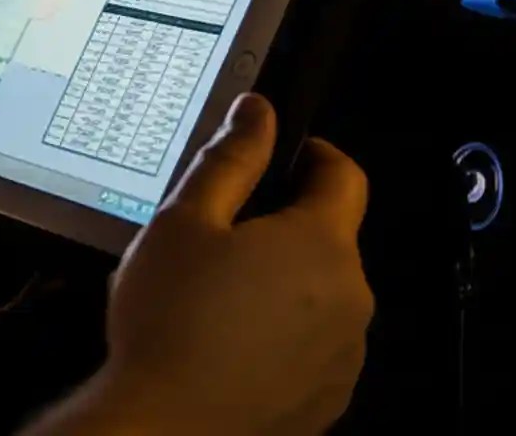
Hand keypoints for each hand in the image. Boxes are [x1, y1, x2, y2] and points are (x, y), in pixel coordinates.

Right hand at [92, 95, 371, 434]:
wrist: (164, 429)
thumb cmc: (169, 319)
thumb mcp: (184, 222)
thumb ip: (229, 160)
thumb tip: (259, 110)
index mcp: (321, 244)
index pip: (344, 174)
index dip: (313, 153)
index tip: (279, 153)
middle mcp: (351, 298)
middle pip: (330, 240)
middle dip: (285, 228)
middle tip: (220, 239)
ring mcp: (344, 356)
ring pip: (322, 296)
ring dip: (285, 286)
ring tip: (218, 300)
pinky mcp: (327, 400)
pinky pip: (313, 348)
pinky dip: (283, 338)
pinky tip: (230, 347)